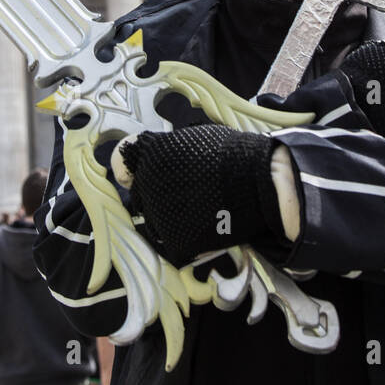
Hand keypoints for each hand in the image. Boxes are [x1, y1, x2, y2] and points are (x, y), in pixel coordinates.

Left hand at [112, 124, 283, 268]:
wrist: (261, 184)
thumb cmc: (236, 157)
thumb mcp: (195, 139)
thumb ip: (169, 150)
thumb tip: (161, 161)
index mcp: (151, 154)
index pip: (122, 165)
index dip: (130, 172)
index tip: (137, 178)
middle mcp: (146, 183)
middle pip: (142, 199)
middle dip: (159, 200)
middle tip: (191, 197)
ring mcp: (158, 214)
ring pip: (156, 225)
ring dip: (173, 222)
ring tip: (204, 213)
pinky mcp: (174, 241)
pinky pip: (175, 245)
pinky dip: (190, 242)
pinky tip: (208, 229)